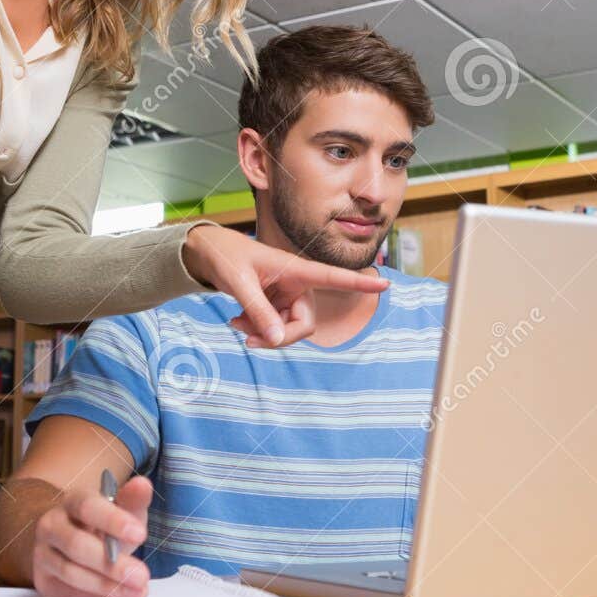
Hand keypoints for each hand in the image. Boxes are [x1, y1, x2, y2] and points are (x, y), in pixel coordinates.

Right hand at [32, 475, 153, 596]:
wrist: (70, 545)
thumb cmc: (103, 527)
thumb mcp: (122, 511)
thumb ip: (133, 500)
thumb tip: (143, 485)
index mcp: (73, 502)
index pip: (88, 506)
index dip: (113, 520)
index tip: (140, 534)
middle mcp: (52, 525)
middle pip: (77, 545)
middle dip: (112, 564)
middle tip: (142, 576)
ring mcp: (43, 554)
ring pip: (71, 572)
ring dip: (107, 585)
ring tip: (137, 591)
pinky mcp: (44, 581)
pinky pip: (68, 593)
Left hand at [180, 225, 388, 346]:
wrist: (211, 255)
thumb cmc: (227, 258)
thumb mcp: (239, 283)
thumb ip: (258, 311)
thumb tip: (277, 339)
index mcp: (295, 269)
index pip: (332, 277)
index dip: (358, 283)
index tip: (384, 284)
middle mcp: (297, 285)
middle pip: (305, 324)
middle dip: (282, 337)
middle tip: (250, 341)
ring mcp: (288, 297)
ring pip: (290, 331)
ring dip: (265, 334)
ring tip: (236, 324)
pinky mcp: (278, 306)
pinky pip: (277, 329)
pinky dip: (258, 330)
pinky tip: (238, 321)